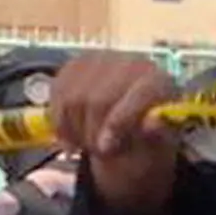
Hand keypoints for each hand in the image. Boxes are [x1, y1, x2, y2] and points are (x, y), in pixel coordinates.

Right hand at [52, 53, 185, 214]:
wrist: (129, 127)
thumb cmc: (146, 138)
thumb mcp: (158, 144)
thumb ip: (157, 134)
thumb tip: (152, 124)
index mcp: (159, 81)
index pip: (139, 93)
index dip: (119, 121)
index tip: (106, 148)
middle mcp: (130, 63)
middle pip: (98, 99)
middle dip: (93, 134)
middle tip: (99, 153)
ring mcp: (100, 61)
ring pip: (72, 99)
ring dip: (76, 131)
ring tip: (90, 143)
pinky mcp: (74, 66)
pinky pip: (56, 95)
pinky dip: (61, 122)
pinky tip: (75, 133)